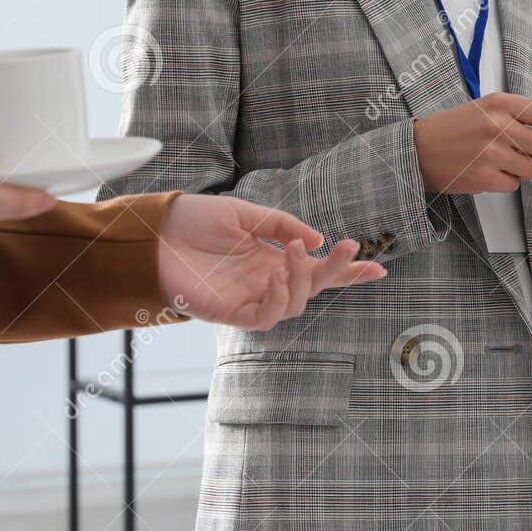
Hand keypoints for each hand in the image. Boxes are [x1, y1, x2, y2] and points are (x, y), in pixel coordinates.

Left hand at [157, 196, 385, 328]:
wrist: (153, 233)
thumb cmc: (192, 222)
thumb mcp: (245, 214)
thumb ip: (281, 226)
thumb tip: (317, 241)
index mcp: (271, 259)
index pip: (317, 268)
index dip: (347, 271)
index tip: (378, 267)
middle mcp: (265, 281)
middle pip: (313, 287)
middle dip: (337, 271)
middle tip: (348, 249)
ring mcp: (250, 298)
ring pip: (294, 304)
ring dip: (302, 279)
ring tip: (294, 253)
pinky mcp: (231, 313)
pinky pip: (266, 317)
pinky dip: (278, 298)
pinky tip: (276, 276)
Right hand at [413, 93, 531, 194]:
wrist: (419, 149)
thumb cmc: (454, 128)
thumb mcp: (490, 106)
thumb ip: (529, 106)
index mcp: (500, 104)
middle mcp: (497, 126)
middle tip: (528, 152)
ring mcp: (491, 153)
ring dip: (523, 169)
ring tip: (503, 160)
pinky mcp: (484, 177)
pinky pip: (514, 184)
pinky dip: (506, 181)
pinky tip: (489, 170)